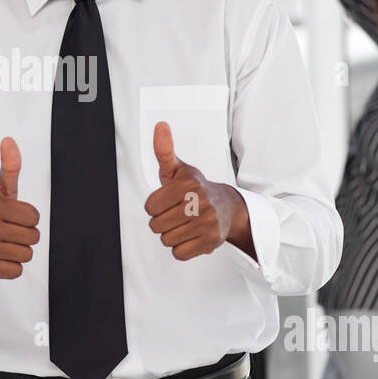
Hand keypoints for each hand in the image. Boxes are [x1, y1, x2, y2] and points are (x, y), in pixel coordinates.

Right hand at [0, 137, 40, 283]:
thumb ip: (9, 166)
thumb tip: (9, 140)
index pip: (34, 216)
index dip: (28, 218)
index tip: (14, 216)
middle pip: (33, 237)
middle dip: (25, 236)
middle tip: (9, 232)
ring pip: (26, 255)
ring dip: (19, 252)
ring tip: (4, 244)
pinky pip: (15, 271)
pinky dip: (10, 267)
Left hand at [144, 121, 252, 258]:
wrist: (228, 207)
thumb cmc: (194, 187)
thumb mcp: (178, 168)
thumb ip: (164, 150)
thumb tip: (160, 125)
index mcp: (188, 182)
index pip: (149, 207)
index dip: (155, 206)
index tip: (168, 200)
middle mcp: (200, 201)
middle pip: (156, 225)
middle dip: (162, 221)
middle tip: (177, 213)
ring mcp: (207, 222)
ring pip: (166, 240)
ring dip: (172, 234)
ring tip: (185, 223)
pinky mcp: (211, 241)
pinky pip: (179, 253)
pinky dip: (181, 247)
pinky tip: (191, 235)